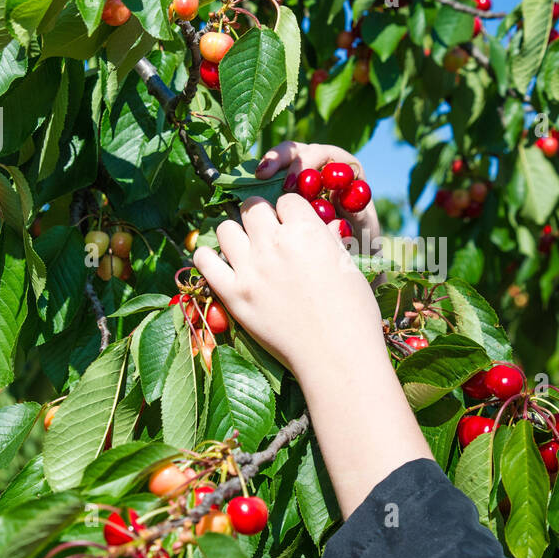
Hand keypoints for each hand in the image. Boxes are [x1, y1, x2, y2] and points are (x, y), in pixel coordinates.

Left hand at [192, 193, 384, 382]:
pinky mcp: (233, 295)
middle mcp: (274, 244)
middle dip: (261, 216)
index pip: (287, 200)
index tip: (293, 226)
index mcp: (306, 232)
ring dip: (235, 234)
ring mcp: (250, 269)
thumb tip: (324, 225)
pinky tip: (220, 263)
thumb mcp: (348, 267)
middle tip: (267, 235)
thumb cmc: (354, 314)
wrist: (337, 357)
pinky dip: (208, 258)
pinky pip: (204, 260)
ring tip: (245, 249)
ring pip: (225, 228)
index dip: (290, 212)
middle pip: (253, 208)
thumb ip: (328, 241)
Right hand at [255, 140, 381, 247]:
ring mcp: (307, 172)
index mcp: (347, 168)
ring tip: (258, 175)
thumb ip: (358, 212)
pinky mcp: (290, 182)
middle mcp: (326, 165)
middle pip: (302, 150)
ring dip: (270, 162)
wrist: (352, 249)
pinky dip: (264, 177)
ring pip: (285, 156)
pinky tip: (251, 184)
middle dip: (283, 158)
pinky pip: (276, 173)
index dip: (307, 165)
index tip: (293, 185)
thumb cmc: (360, 238)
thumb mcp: (364, 228)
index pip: (325, 154)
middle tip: (266, 174)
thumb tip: (340, 197)